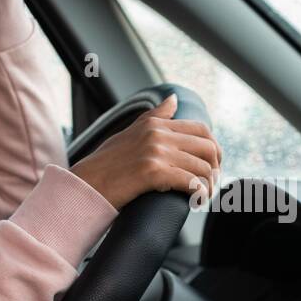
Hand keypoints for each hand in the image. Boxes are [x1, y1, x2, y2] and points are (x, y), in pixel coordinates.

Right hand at [70, 94, 224, 210]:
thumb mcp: (131, 132)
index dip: (214, 149)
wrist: (85, 185)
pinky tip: (195, 200)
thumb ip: (155, 116)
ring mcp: (156, 152)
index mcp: (155, 124)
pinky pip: (190, 182)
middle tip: (211, 183)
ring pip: (202, 167)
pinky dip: (198, 193)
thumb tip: (173, 99)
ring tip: (203, 195)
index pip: (202, 130)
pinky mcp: (153, 172)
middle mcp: (157, 134)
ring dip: (208, 185)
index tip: (213, 165)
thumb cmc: (106, 164)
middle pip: (208, 147)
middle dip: (216, 167)